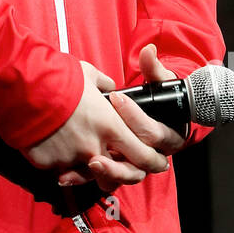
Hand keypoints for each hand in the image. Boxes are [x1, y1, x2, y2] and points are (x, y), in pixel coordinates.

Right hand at [23, 52, 171, 195]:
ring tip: (83, 157)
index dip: (153, 161)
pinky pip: (61, 168)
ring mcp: (71, 159)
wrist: (23, 88)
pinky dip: (61, 161)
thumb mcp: (88, 74)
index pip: (142, 154)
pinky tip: (55, 146)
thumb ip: (104, 86)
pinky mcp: (49, 164)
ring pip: (89, 175)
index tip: (158, 162)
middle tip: (124, 170)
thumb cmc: (58, 78)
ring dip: (90, 168)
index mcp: (110, 126)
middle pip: (119, 174)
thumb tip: (108, 89)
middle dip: (124, 174)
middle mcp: (94, 148)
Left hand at [77, 44, 185, 189]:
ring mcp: (131, 163)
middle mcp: (151, 154)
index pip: (153, 132)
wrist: (147, 117)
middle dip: (122, 157)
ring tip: (89, 163)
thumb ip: (153, 68)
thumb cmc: (154, 99)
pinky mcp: (112, 169)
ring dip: (108, 172)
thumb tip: (149, 52)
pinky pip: (102, 180)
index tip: (116, 98)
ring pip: (124, 177)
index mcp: (167, 135)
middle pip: (141, 164)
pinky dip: (85, 178)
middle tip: (101, 145)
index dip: (135, 116)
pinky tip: (66, 174)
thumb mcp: (157, 82)